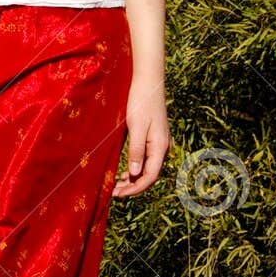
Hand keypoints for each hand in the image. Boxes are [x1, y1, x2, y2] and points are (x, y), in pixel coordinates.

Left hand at [113, 74, 169, 198]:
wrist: (148, 82)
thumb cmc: (141, 102)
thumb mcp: (137, 127)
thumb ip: (136, 150)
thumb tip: (134, 173)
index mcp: (160, 147)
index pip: (150, 177)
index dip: (135, 189)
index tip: (118, 194)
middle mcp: (162, 148)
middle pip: (149, 175)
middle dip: (132, 186)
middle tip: (113, 193)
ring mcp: (158, 143)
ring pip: (147, 168)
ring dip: (132, 179)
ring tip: (116, 186)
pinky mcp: (152, 138)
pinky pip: (146, 159)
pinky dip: (135, 168)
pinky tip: (124, 172)